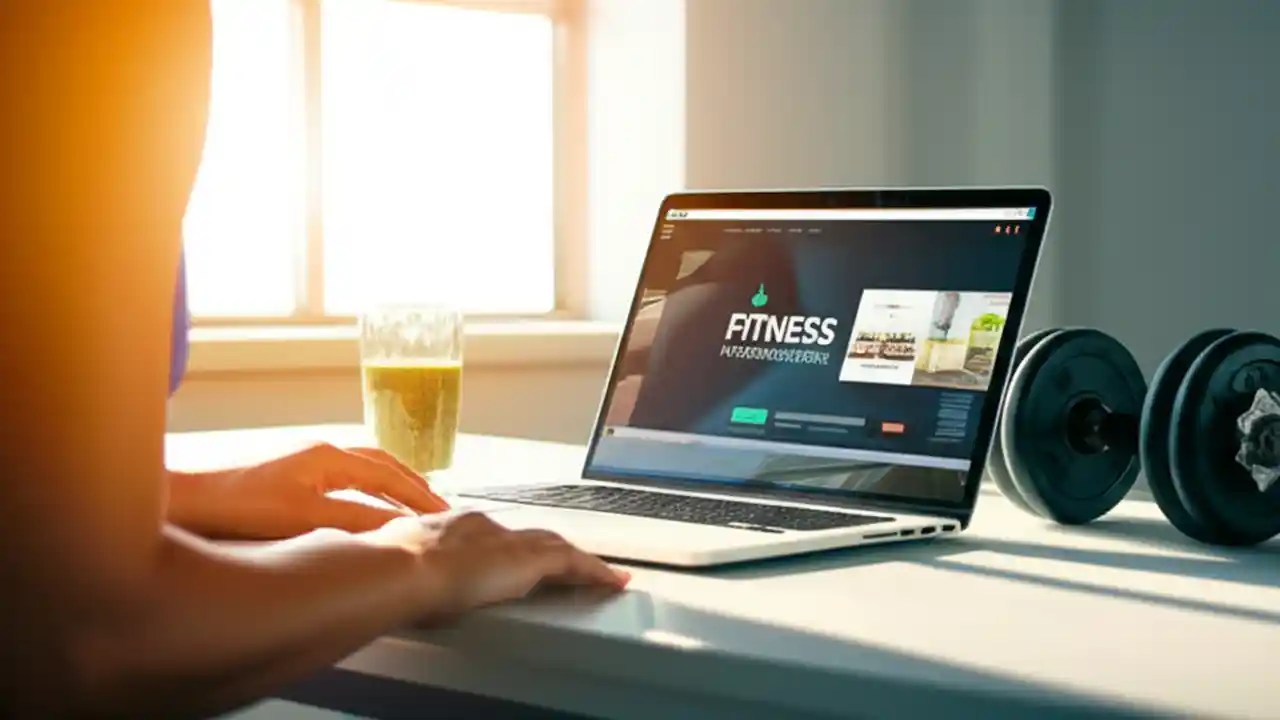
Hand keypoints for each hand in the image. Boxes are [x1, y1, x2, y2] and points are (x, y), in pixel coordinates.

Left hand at [168, 443, 449, 539]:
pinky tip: (368, 503)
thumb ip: (355, 520)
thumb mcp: (305, 517)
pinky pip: (348, 475)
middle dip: (415, 485)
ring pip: (366, 467)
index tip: (447, 515)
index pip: (391, 478)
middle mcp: (324, 452)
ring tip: (414, 500)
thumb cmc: (240, 507)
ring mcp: (307, 460)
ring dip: (394, 483)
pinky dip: (371, 487)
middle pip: (384, 464)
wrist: (189, 500)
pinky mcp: (293, 474)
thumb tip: (398, 527)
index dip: (421, 499)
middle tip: (441, 506)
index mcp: (331, 458)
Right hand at [369, 513, 630, 616]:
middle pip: (528, 538)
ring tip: (599, 574)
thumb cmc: (384, 568)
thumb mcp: (388, 560)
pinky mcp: (530, 560)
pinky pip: (574, 564)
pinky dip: (594, 572)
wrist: (402, 567)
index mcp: (450, 526)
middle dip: (547, 550)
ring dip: (577, 562)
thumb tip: (376, 574)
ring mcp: (508, 541)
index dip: (503, 546)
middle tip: (567, 565)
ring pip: (555, 548)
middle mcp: (484, 526)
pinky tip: (611, 581)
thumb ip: (392, 565)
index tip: (507, 557)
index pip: (489, 536)